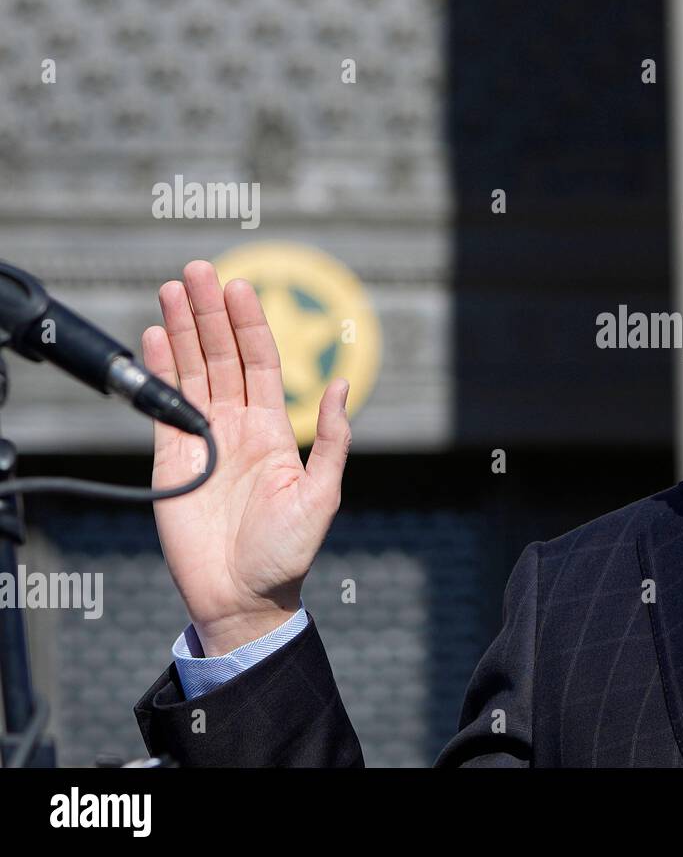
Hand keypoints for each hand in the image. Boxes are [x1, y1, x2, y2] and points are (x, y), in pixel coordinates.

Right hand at [142, 260, 351, 655]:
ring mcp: (202, 439)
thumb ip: (331, 440)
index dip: (250, 325)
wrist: (242, 598)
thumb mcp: (323, 494)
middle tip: (196, 271)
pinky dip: (158, 373)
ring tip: (171, 290)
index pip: (260, 363)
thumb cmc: (287, 553)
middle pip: (222, 357)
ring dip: (181, 332)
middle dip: (209, 314)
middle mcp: (237, 426)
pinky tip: (154, 341)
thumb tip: (342, 386)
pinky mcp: (172, 460)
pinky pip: (162, 409)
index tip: (239, 287)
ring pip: (191, 373)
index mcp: (273, 429)